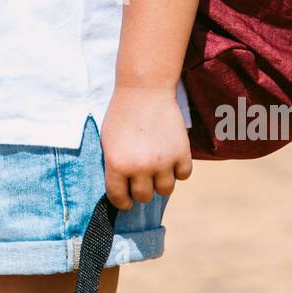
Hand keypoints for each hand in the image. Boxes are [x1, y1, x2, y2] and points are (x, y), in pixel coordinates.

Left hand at [99, 85, 192, 209]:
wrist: (144, 90)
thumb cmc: (122, 114)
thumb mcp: (108, 142)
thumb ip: (114, 167)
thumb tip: (123, 190)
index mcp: (117, 165)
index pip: (119, 199)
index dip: (122, 202)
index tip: (126, 201)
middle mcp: (140, 167)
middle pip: (144, 196)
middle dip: (141, 190)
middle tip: (142, 180)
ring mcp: (163, 162)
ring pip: (165, 190)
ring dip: (161, 182)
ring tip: (157, 169)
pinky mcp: (182, 153)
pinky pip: (183, 175)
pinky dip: (178, 170)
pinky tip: (171, 159)